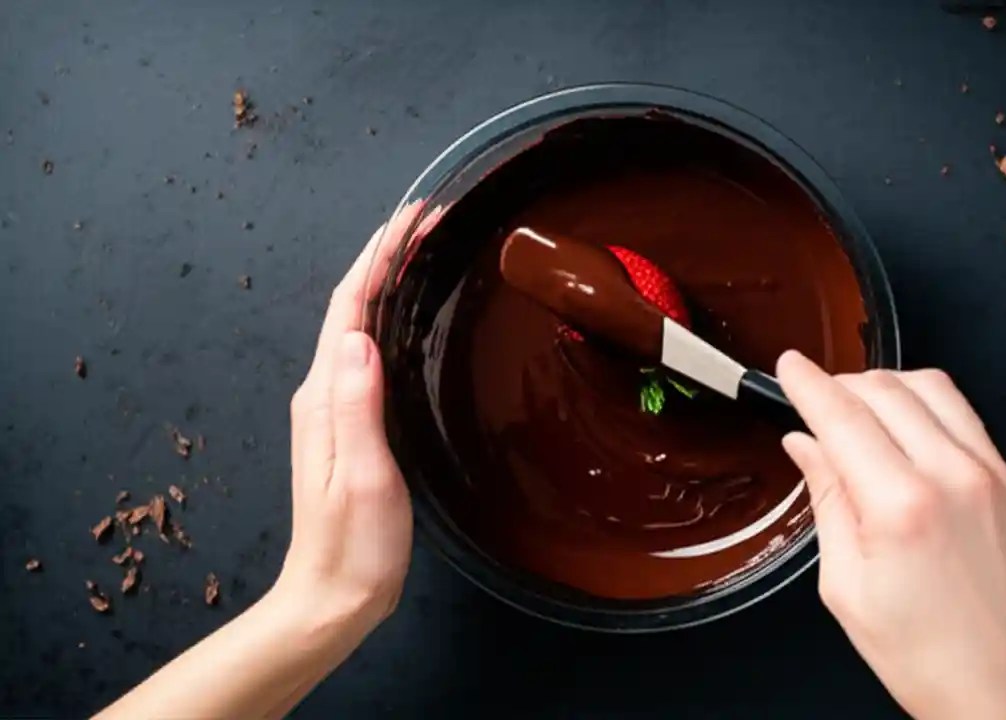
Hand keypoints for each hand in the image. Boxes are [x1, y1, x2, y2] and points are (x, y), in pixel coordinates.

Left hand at [273, 202, 425, 636]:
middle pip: (353, 306)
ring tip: (427, 250)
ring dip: (389, 281)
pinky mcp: (350, 423)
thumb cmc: (354, 545)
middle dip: (388, 255)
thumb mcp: (360, 477)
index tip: (414, 217)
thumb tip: (358, 335)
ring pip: (361, 324)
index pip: (349, 307)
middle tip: (433, 220)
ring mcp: (334, 407)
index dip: (379, 256)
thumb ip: (356, 406)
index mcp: (324, 396)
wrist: (332, 598)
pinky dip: (391, 318)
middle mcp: (323, 391)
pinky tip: (413, 317)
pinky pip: (369, 352)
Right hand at [776, 352, 1005, 719]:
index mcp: (902, 507)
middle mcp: (955, 477)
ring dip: (887, 384)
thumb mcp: (846, 588)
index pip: (844, 416)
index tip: (788, 366)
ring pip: (933, 387)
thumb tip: (806, 445)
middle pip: (886, 389)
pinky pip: (966, 416)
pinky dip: (928, 406)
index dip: (808, 383)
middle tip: (814, 398)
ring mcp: (993, 476)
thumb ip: (828, 500)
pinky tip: (906, 431)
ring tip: (858, 409)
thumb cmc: (927, 660)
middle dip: (841, 382)